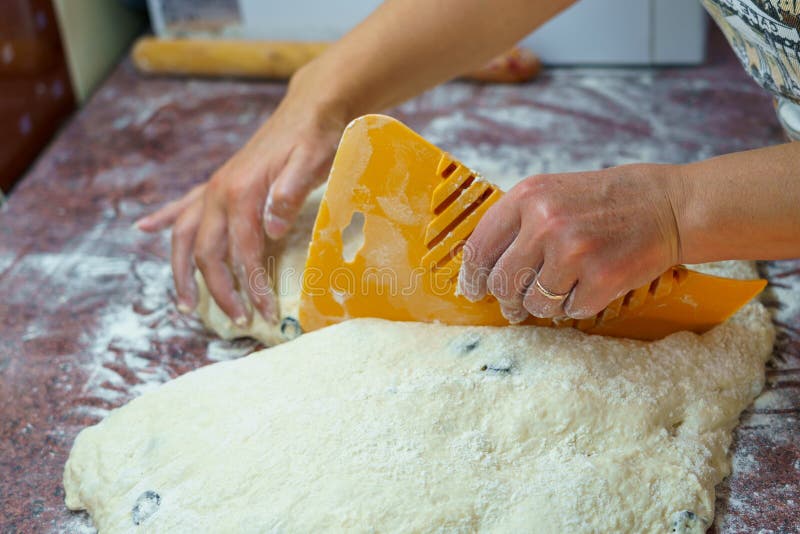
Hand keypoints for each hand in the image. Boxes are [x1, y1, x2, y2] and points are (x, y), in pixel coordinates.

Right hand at [135, 69, 348, 325]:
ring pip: (183, 236)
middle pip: (206, 253)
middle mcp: (219, 192)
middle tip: (238, 320)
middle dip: (219, 291)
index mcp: (241, 193)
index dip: (252, 285)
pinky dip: (162, 218)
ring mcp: (215, 188)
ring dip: (181, 271)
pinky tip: (144, 228)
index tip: (265, 312)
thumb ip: (289, 194)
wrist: (310, 109)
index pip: (242, 252)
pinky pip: (182, 205)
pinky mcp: (219, 184)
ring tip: (185, 304)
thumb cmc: (314, 139)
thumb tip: (271, 230)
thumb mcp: (311, 164)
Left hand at [458, 164, 683, 321]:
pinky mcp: (601, 279)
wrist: (667, 205)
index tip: (473, 290)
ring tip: (562, 286)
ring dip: (543, 304)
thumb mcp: (550, 193)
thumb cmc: (604, 202)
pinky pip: (568, 311)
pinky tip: (590, 284)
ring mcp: (574, 252)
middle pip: (502, 283)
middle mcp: (546, 222)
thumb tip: (479, 269)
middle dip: (507, 299)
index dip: (472, 277)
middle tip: (515, 303)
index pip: (479, 248)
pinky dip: (576, 305)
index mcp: (527, 197)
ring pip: (533, 304)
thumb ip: (514, 225)